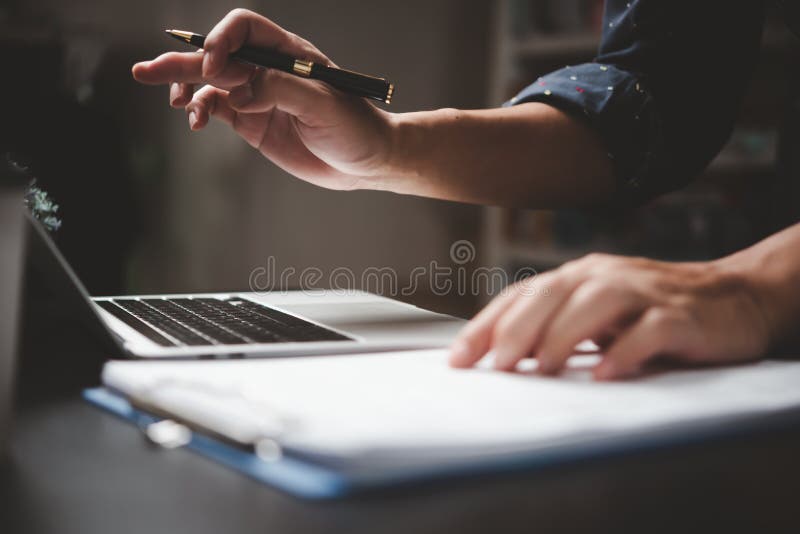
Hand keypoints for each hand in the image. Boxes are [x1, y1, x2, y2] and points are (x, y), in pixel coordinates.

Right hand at [132, 9, 393, 189]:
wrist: (366, 161)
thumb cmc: (356, 126)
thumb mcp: (323, 104)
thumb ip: (279, 90)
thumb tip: (238, 92)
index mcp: (288, 53)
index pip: (243, 30)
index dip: (221, 41)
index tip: (213, 67)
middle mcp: (267, 70)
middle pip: (216, 55)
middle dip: (182, 62)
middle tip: (146, 71)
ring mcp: (257, 96)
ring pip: (210, 84)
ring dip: (186, 89)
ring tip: (171, 102)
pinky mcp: (252, 123)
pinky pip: (217, 110)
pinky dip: (200, 112)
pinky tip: (194, 121)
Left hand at [449, 253, 771, 379]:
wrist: (732, 298)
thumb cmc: (651, 311)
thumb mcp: (597, 314)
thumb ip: (555, 328)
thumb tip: (499, 359)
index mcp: (579, 276)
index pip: (522, 295)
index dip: (486, 325)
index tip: (459, 359)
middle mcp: (605, 276)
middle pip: (551, 293)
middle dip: (517, 329)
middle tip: (497, 365)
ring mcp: (644, 291)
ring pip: (595, 303)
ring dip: (564, 335)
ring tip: (544, 368)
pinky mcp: (681, 314)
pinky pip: (650, 328)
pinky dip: (626, 350)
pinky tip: (606, 373)